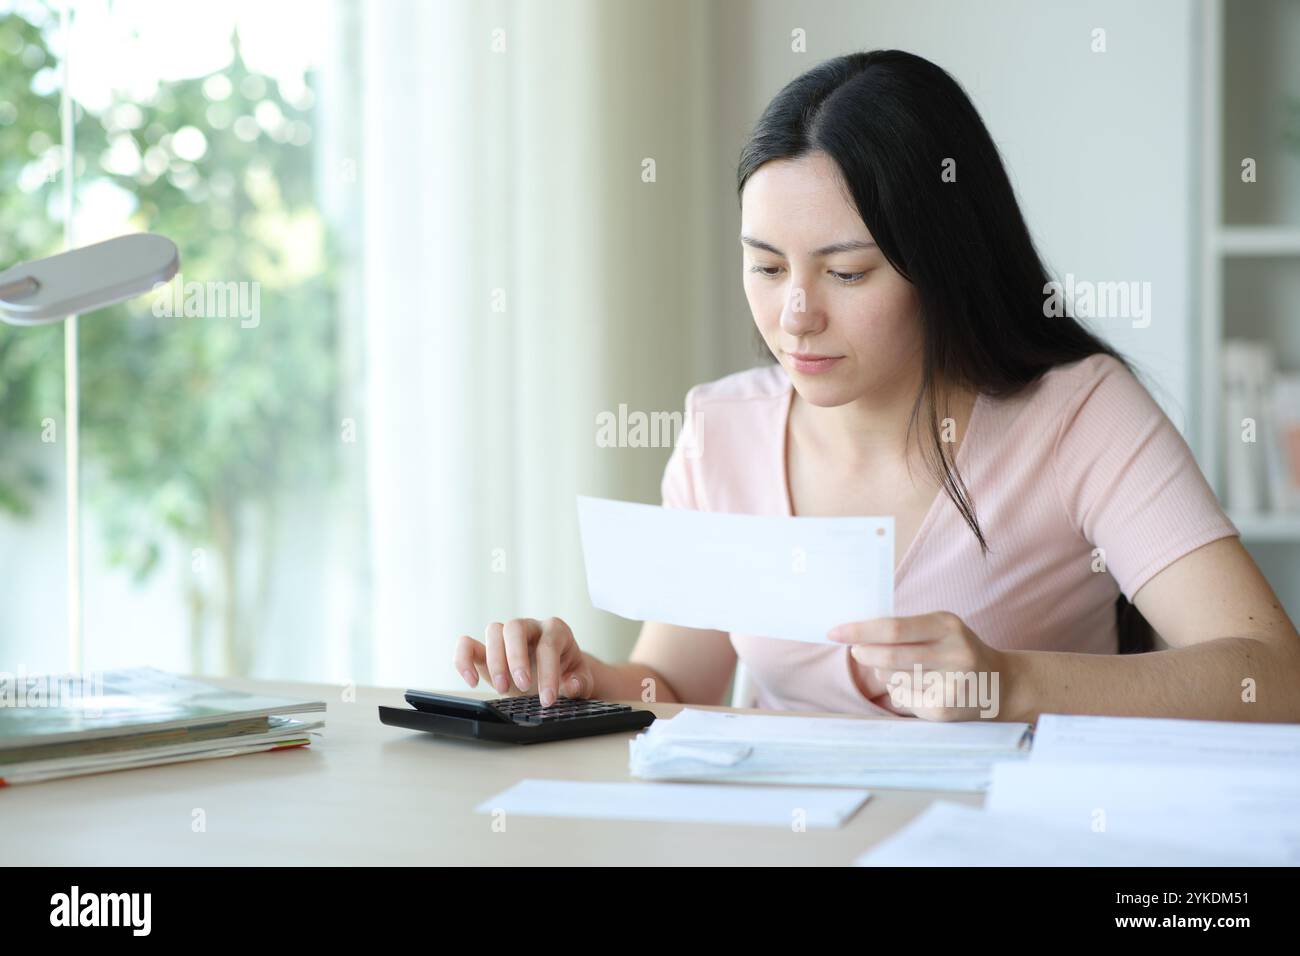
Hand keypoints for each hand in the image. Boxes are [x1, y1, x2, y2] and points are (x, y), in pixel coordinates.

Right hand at [454, 616, 595, 706]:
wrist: (555, 675)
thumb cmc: (567, 673)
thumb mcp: (580, 680)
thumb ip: (580, 683)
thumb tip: (571, 686)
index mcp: (556, 630)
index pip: (548, 645)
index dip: (548, 673)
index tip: (547, 700)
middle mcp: (529, 627)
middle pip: (515, 627)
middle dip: (516, 658)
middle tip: (522, 686)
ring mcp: (506, 636)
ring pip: (493, 631)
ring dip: (494, 661)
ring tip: (502, 689)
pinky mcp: (485, 649)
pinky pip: (466, 644)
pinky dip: (463, 660)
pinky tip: (471, 682)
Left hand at [828, 612, 1008, 720]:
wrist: (1002, 683)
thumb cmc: (956, 650)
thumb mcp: (939, 628)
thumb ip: (903, 629)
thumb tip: (853, 634)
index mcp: (947, 626)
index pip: (892, 628)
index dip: (859, 631)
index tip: (833, 632)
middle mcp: (953, 654)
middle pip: (888, 657)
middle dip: (864, 653)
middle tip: (857, 651)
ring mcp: (951, 684)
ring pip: (892, 679)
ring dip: (884, 674)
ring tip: (903, 669)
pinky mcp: (944, 710)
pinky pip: (902, 699)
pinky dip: (899, 691)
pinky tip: (919, 687)